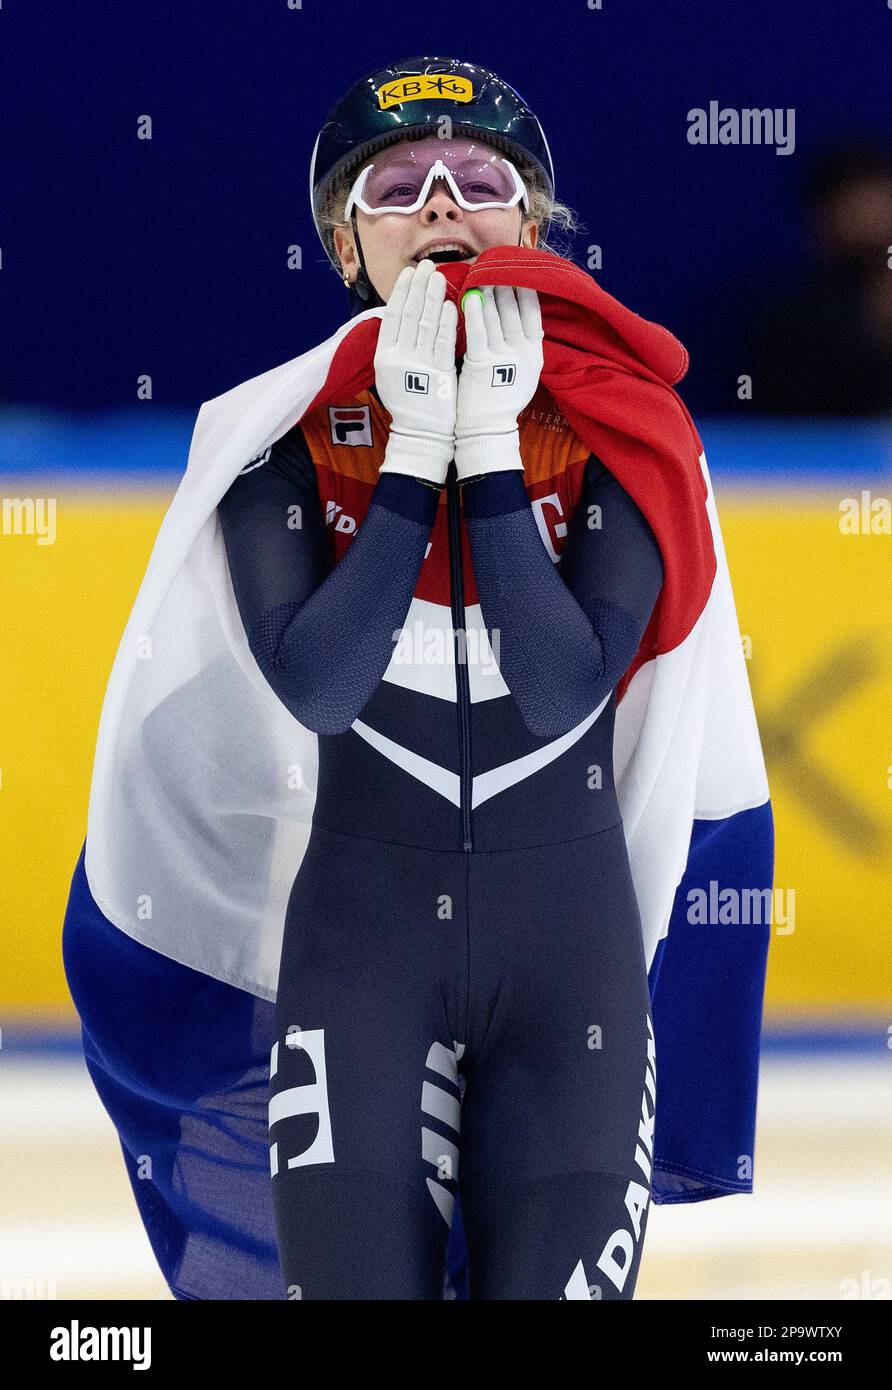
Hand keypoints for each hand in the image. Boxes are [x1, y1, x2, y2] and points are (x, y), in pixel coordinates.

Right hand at [374, 259, 458, 486]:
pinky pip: (444, 342)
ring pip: (426, 323)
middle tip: (428, 266)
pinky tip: (451, 304)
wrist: (422, 434)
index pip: (392, 315)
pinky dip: (448, 322)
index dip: (401, 291)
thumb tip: (403, 312)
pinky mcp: (438, 374)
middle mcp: (398, 358)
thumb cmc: (410, 401)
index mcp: (383, 356)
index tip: (410, 273)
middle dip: (419, 287)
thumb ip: (396, 344)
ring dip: (433, 297)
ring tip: (440, 277)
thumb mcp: (392, 372)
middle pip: (410, 314)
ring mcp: (418, 366)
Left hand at [454, 284, 542, 482]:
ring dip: (488, 291)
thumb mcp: (523, 371)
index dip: (525, 289)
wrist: (487, 430)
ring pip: (496, 315)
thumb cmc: (500, 398)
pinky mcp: (483, 364)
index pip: (532, 312)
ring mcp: (504, 357)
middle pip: (514, 308)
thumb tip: (516, 311)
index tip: (516, 270)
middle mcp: (523, 353)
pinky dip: (474, 311)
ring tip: (481, 273)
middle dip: (504, 283)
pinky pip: (478, 331)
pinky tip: (469, 295)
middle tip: (494, 264)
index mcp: (535, 353)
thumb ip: (522, 343)